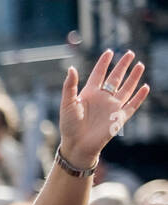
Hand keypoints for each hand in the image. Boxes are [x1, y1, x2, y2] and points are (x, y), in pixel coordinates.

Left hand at [58, 49, 149, 167]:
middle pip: (115, 78)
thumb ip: (70, 86)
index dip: (104, 63)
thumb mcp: (67, 103)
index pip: (99, 74)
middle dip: (122, 66)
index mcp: (89, 93)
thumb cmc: (69, 125)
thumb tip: (71, 68)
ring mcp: (112, 107)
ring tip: (139, 65)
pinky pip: (132, 105)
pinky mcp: (119, 118)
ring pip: (126, 88)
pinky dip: (139, 97)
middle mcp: (102, 98)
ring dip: (133, 77)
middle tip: (129, 53)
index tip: (109, 52)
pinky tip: (144, 87)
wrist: (77, 145)